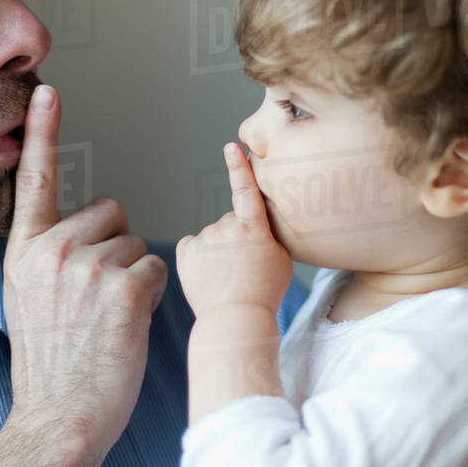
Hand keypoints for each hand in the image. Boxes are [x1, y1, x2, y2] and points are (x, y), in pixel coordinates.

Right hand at [0, 84, 167, 464]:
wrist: (60, 417)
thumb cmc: (52, 364)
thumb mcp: (27, 298)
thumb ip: (48, 256)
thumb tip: (84, 231)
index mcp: (24, 251)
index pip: (35, 180)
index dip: (43, 132)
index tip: (47, 89)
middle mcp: (52, 250)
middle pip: (111, 212)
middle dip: (114, 246)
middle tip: (95, 299)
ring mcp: (88, 267)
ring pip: (138, 242)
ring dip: (134, 275)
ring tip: (107, 318)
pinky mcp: (125, 287)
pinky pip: (158, 266)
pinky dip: (152, 293)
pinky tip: (127, 324)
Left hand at [177, 143, 293, 317]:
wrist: (235, 320)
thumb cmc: (264, 291)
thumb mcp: (282, 258)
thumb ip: (270, 232)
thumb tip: (257, 218)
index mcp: (253, 227)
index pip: (245, 188)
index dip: (239, 166)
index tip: (233, 146)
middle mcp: (226, 226)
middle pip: (231, 222)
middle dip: (236, 238)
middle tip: (244, 267)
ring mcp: (203, 238)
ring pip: (213, 235)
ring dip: (218, 250)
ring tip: (227, 277)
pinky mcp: (185, 251)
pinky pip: (194, 246)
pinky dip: (200, 257)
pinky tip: (209, 275)